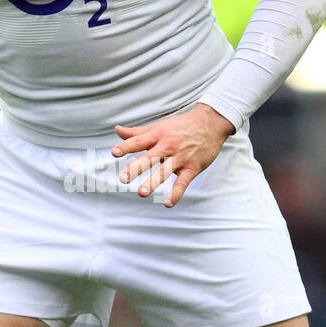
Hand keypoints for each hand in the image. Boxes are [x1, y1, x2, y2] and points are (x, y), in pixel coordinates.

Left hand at [111, 103, 234, 206]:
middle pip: (150, 158)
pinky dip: (176, 193)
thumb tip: (117, 130)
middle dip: (136, 168)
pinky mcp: (192, 168)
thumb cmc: (182, 125)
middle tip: (123, 178)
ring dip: (153, 181)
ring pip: (165, 171)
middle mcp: (168, 146)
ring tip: (142, 193)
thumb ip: (137, 132)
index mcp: (158, 135)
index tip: (114, 153)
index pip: (139, 141)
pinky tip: (167, 203)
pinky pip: (182, 182)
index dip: (126, 147)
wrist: (211, 123)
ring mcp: (180, 158)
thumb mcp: (159, 126)